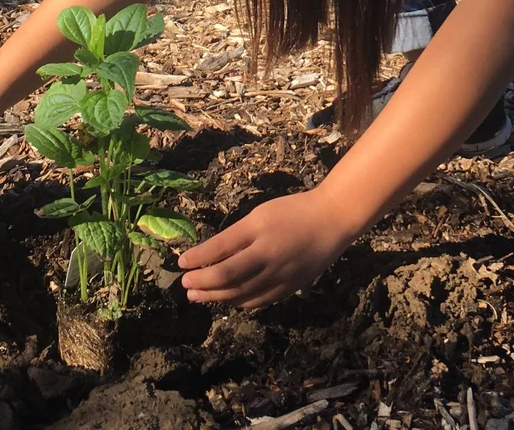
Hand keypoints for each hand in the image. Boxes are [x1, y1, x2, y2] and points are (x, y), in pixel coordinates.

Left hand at [178, 188, 355, 307]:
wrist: (332, 220)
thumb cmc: (293, 212)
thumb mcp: (260, 215)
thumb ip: (236, 237)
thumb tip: (208, 257)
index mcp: (259, 234)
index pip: (220, 250)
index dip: (197, 259)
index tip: (181, 264)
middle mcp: (268, 258)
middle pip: (227, 278)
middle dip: (202, 284)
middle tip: (186, 286)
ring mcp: (280, 277)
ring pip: (241, 294)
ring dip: (216, 297)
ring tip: (199, 296)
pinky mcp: (290, 288)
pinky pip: (259, 301)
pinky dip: (240, 302)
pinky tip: (229, 300)